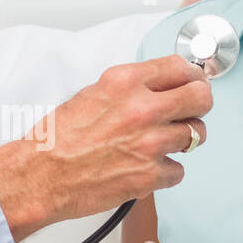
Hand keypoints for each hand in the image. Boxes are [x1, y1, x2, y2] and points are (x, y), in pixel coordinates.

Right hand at [0, 54, 211, 240]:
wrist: (41, 175)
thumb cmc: (58, 138)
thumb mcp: (93, 93)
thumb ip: (130, 88)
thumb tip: (159, 87)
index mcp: (125, 82)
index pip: (180, 67)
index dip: (192, 76)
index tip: (192, 83)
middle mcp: (142, 108)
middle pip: (201, 98)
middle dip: (199, 105)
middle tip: (190, 112)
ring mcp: (149, 143)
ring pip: (195, 135)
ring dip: (183, 141)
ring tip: (161, 145)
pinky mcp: (149, 175)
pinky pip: (179, 171)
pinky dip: (166, 172)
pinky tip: (146, 169)